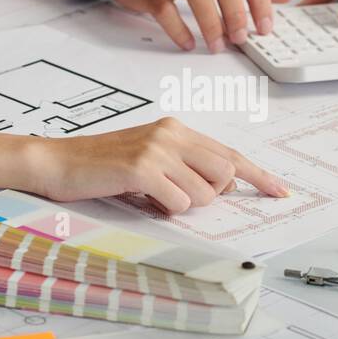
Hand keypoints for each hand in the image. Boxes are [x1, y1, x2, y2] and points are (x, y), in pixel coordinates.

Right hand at [28, 117, 289, 212]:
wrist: (57, 163)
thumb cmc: (102, 167)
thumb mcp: (148, 159)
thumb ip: (182, 166)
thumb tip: (219, 186)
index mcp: (176, 129)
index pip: (229, 153)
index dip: (258, 175)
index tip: (280, 191)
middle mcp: (171, 133)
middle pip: (225, 172)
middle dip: (210, 193)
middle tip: (176, 195)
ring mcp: (158, 148)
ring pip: (204, 193)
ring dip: (182, 204)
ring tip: (150, 195)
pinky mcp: (142, 167)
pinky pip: (179, 202)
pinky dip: (164, 209)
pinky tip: (139, 197)